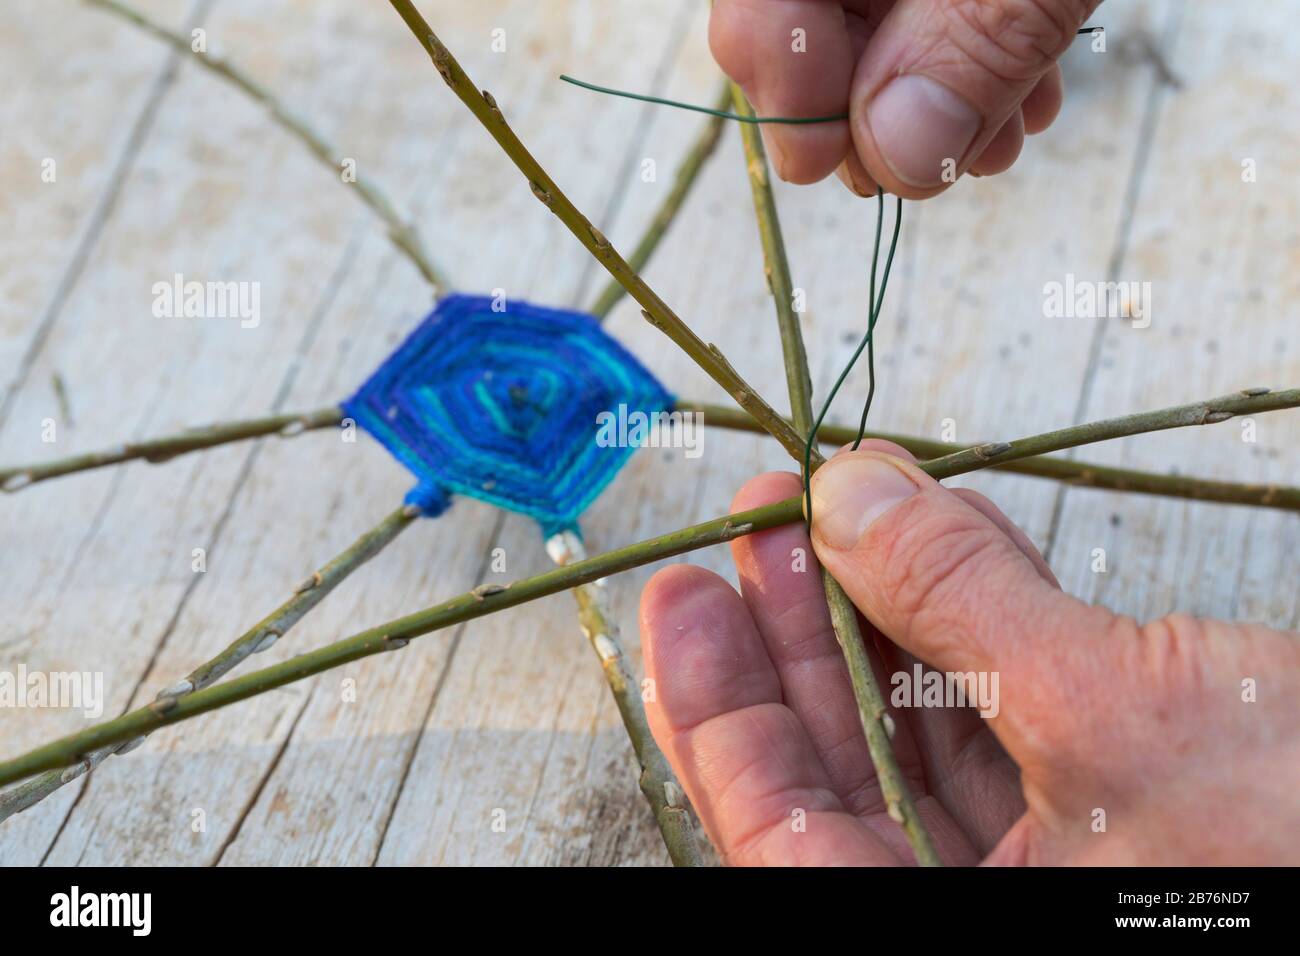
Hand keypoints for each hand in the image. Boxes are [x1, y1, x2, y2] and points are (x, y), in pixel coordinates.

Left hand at [639, 442, 1299, 863]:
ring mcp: (1058, 866)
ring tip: (836, 508)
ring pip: (922, 731)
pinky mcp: (1120, 810)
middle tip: (758, 526)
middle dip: (797, 632)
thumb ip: (963, 604)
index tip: (682, 591)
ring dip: (883, 610)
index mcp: (952, 930)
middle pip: (840, 765)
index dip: (714, 701)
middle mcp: (989, 908)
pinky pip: (1013, 714)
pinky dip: (977, 622)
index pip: (774, 825)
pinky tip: (940, 543)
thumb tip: (843, 497)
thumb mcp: (1121, 716)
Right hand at [709, 0, 1099, 197]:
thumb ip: (980, 33)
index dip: (786, 86)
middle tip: (941, 162)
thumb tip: (901, 156)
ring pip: (863, 13)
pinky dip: (967, 46)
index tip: (842, 163)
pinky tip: (1021, 85)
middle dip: (867, 105)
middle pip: (800, 12)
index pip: (757, 0)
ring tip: (1003, 134)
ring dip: (929, 93)